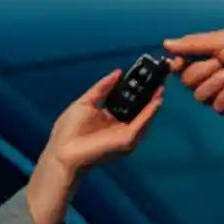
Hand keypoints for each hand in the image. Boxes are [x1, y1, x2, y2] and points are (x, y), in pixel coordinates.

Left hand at [40, 70, 163, 175]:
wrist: (63, 151)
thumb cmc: (69, 129)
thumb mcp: (87, 102)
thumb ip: (103, 87)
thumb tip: (118, 72)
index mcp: (110, 119)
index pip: (129, 104)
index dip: (137, 92)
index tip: (144, 78)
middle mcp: (121, 128)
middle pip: (139, 111)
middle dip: (149, 97)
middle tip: (158, 81)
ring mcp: (125, 136)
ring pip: (144, 118)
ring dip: (153, 104)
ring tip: (161, 89)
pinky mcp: (126, 141)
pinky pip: (141, 125)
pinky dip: (150, 113)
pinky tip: (156, 101)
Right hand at [163, 29, 223, 114]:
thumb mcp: (223, 40)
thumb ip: (194, 44)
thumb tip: (166, 43)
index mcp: (211, 56)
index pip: (183, 64)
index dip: (177, 65)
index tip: (176, 63)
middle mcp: (213, 75)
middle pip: (187, 81)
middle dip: (200, 72)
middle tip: (220, 65)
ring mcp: (222, 92)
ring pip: (198, 95)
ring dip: (211, 84)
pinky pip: (215, 106)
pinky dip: (223, 96)